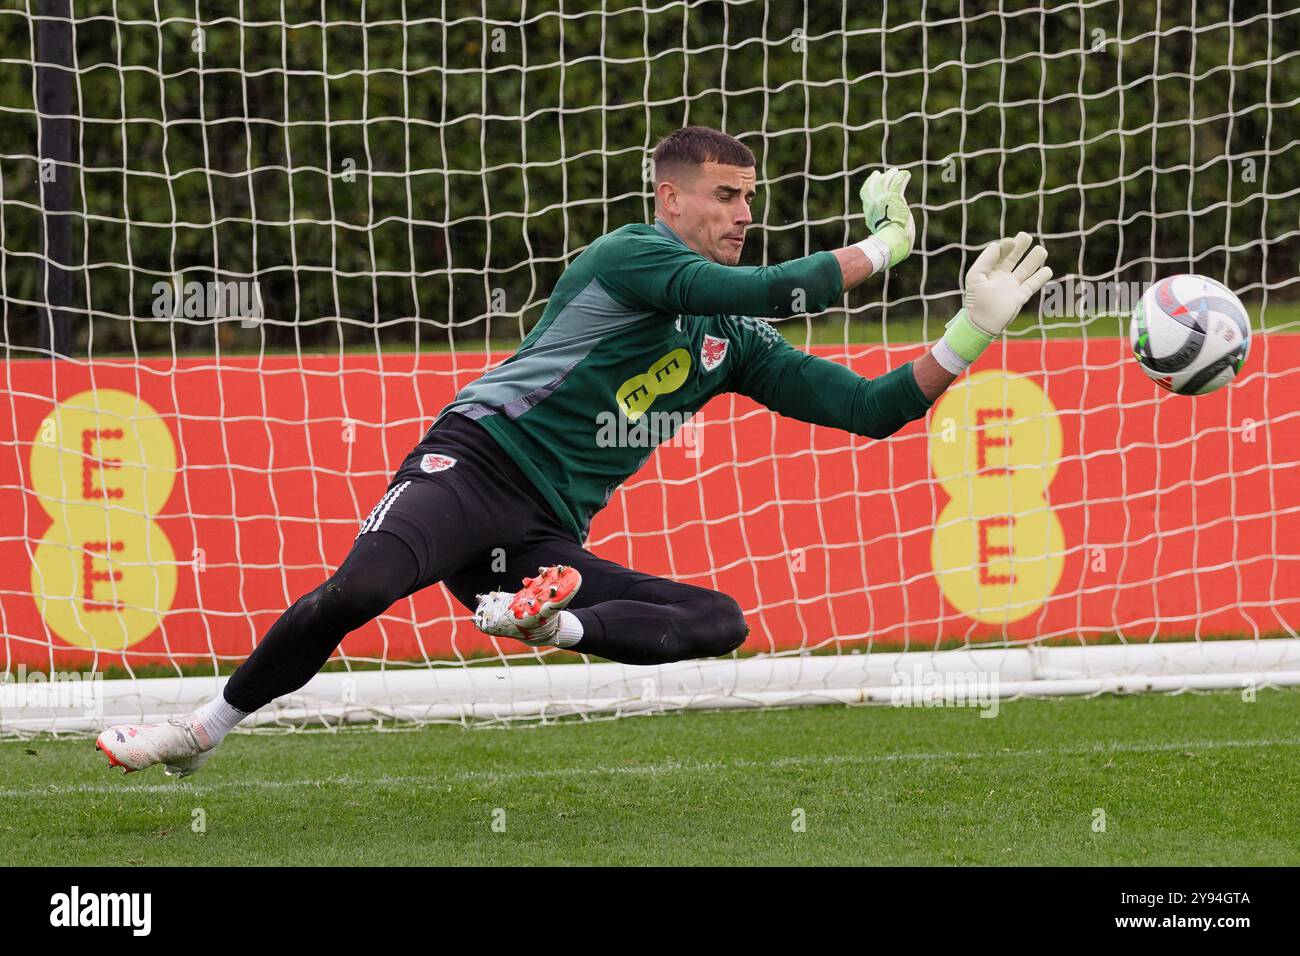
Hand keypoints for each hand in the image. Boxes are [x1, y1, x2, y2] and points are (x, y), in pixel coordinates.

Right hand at [858, 168, 915, 267]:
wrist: (889, 244)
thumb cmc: (886, 249)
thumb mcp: (881, 243)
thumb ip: (881, 243)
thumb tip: (879, 261)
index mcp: (870, 215)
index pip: (866, 198)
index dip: (869, 190)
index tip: (872, 185)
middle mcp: (874, 205)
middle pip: (872, 188)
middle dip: (875, 180)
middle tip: (880, 174)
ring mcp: (883, 200)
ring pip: (886, 183)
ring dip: (891, 176)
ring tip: (896, 172)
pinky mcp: (895, 198)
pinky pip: (898, 184)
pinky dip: (902, 178)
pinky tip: (906, 174)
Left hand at [932, 232, 1052, 372]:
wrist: (981, 324)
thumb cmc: (975, 300)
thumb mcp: (975, 277)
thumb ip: (985, 260)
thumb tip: (997, 245)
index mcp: (989, 270)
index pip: (1000, 253)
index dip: (1006, 245)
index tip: (1010, 242)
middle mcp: (1002, 276)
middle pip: (1013, 257)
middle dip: (1020, 246)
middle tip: (1026, 236)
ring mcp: (1012, 286)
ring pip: (1025, 269)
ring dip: (1034, 259)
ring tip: (1042, 250)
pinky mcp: (1020, 296)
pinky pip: (1032, 284)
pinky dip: (1040, 278)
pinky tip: (1047, 270)